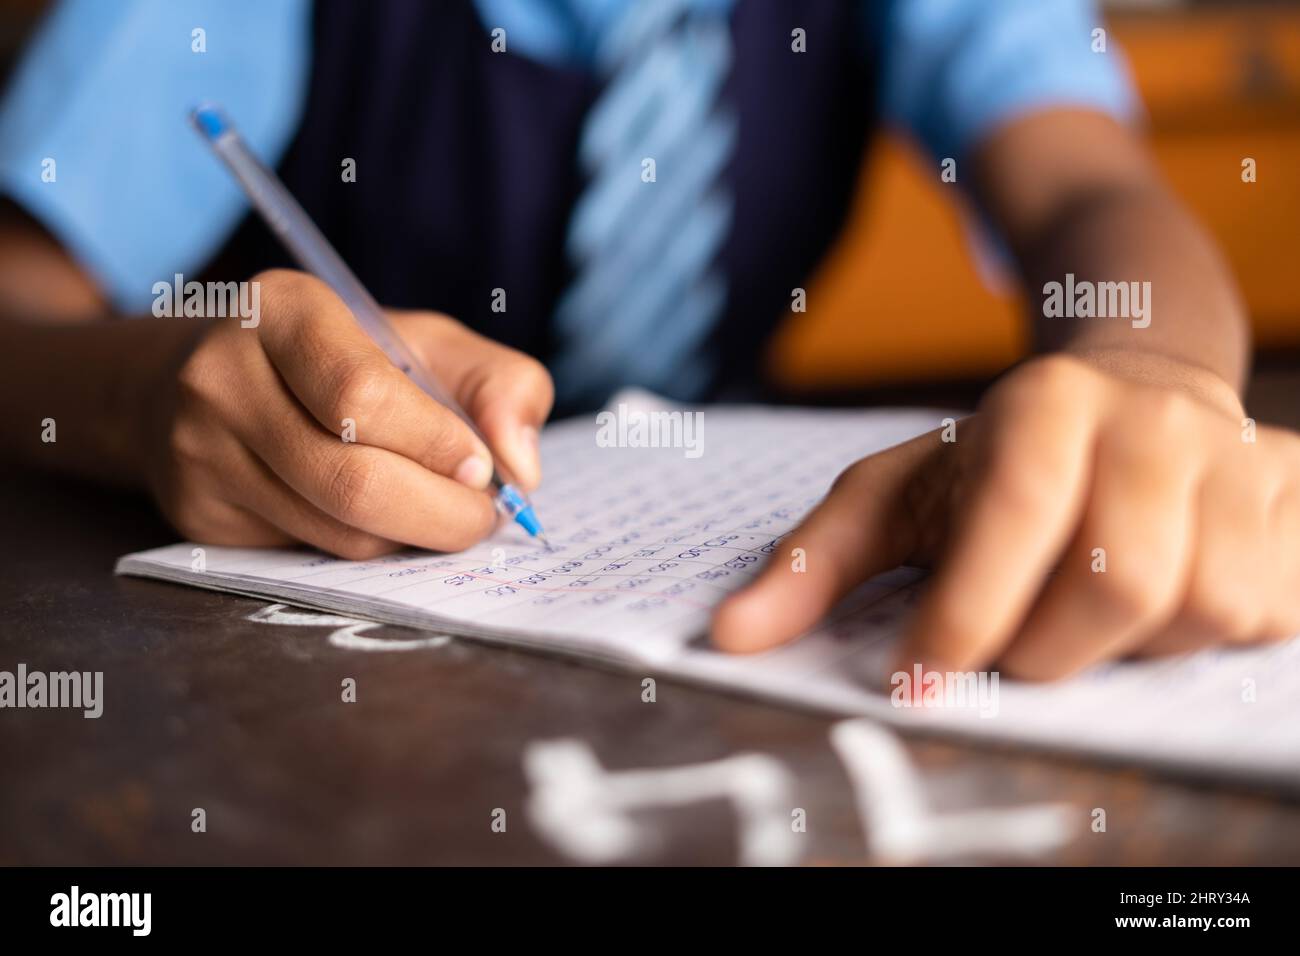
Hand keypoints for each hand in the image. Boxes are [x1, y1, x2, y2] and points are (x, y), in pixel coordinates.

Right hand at [143, 269, 552, 557]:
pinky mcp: (201, 514)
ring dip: (412, 536)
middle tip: (482, 517)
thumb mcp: (427, 343)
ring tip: (439, 512)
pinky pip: (311, 556)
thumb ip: (499, 383)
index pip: (362, 397)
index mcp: (285, 311)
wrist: (205, 381)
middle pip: (352, 481)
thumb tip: (521, 467)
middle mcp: (224, 378)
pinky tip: (382, 519)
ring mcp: (201, 451)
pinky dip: (370, 548)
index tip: (482, 467)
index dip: (437, 445)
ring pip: (339, 531)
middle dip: (442, 513)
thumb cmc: (344, 359)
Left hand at [712, 353, 1299, 679]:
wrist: (1132, 400)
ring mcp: (1238, 458)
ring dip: (1120, 649)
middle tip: (1005, 648)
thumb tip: (728, 638)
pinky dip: (1193, 641)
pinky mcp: (1295, 500)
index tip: (918, 680)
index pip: (1014, 517)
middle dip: (1044, 648)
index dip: (967, 612)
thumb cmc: (996, 465)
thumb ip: (813, 564)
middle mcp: (1149, 422)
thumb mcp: (896, 495)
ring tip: (1079, 614)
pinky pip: (1263, 613)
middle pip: (1117, 584)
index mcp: (1042, 406)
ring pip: (1197, 609)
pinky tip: (1154, 606)